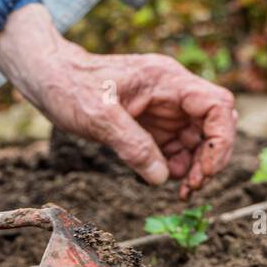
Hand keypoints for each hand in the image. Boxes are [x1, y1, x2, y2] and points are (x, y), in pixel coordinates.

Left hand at [0, 3, 236, 197]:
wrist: (46, 76)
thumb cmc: (69, 86)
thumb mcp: (98, 117)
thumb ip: (132, 145)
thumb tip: (162, 178)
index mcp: (166, 80)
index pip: (217, 105)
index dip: (220, 139)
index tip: (204, 169)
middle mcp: (171, 92)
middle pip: (213, 125)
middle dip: (209, 157)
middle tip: (192, 186)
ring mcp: (162, 108)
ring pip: (196, 139)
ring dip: (194, 165)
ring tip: (180, 190)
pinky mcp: (149, 122)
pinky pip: (174, 145)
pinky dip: (175, 164)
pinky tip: (161, 178)